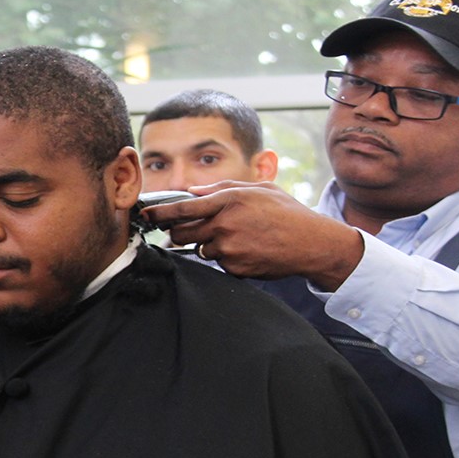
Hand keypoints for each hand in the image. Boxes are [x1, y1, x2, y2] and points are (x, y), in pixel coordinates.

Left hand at [143, 181, 365, 288]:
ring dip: (209, 245)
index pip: (183, 208)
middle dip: (179, 233)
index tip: (146, 215)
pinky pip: (219, 263)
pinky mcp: (235, 268)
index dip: (160, 213)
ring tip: (236, 238)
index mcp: (229, 201)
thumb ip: (223, 189)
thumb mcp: (259, 189)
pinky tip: (247, 250)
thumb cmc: (287, 212)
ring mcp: (229, 249)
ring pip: (201, 249)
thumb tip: (193, 191)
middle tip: (188, 230)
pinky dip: (227, 258)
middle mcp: (225, 225)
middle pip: (182, 234)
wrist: (312, 243)